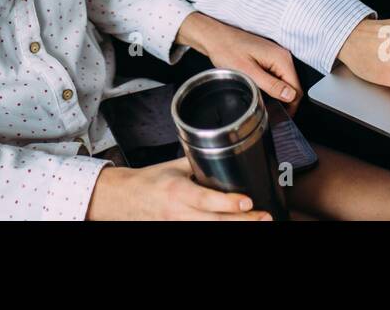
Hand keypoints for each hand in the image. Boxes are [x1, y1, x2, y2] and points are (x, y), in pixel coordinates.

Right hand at [85, 157, 273, 219]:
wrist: (125, 199)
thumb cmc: (150, 181)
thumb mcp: (173, 167)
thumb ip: (198, 165)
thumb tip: (224, 155)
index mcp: (178, 191)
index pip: (206, 200)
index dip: (228, 202)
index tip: (247, 201)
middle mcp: (179, 213)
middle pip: (215, 222)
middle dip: (242, 221)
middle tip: (264, 217)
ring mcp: (179, 226)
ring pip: (211, 232)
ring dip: (236, 228)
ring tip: (258, 224)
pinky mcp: (178, 232)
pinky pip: (202, 234)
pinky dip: (220, 231)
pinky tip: (235, 228)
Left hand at [176, 12, 301, 114]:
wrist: (214, 38)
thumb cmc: (227, 50)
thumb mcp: (248, 72)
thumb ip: (271, 84)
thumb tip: (290, 96)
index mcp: (280, 58)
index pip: (296, 88)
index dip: (290, 105)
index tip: (281, 116)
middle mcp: (281, 55)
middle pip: (292, 85)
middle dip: (284, 101)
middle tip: (272, 114)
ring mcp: (275, 56)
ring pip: (284, 82)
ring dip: (278, 94)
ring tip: (266, 105)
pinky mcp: (268, 58)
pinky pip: (276, 76)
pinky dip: (272, 86)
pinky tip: (262, 93)